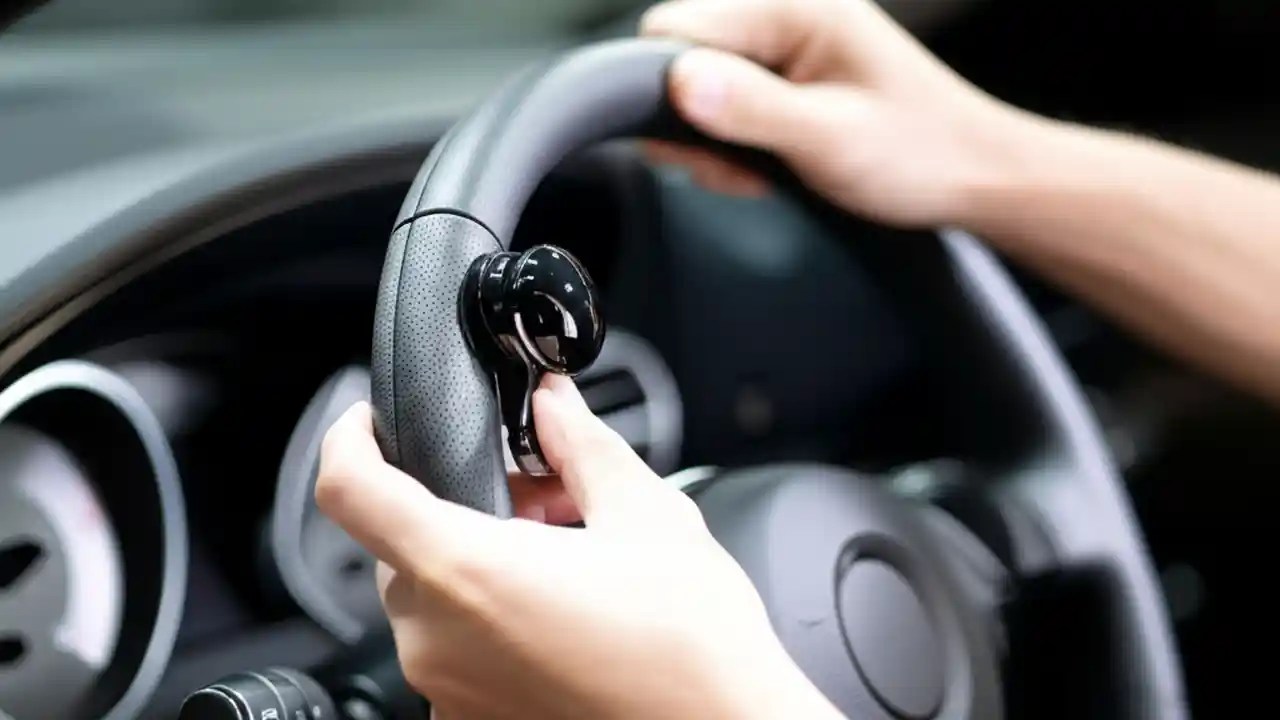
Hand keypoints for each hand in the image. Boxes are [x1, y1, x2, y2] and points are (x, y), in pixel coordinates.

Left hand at [315, 375, 841, 719]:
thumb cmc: (691, 646)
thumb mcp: (644, 515)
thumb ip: (580, 445)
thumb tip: (553, 404)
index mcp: (466, 572)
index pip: (350, 491)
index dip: (347, 441)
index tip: (370, 426)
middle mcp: (438, 641)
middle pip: (404, 544)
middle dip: (463, 508)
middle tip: (543, 499)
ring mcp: (449, 693)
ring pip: (432, 598)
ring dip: (480, 564)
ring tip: (566, 559)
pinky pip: (455, 652)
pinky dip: (489, 621)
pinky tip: (560, 611)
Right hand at [640, 0, 1032, 227]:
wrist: (973, 175)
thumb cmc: (921, 153)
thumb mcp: (831, 138)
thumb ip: (753, 108)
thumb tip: (678, 82)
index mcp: (795, 8)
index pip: (673, 27)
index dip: (671, 92)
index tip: (711, 144)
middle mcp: (786, 14)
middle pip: (679, 56)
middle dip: (695, 122)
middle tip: (744, 165)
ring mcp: (786, 44)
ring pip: (697, 87)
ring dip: (716, 140)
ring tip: (768, 167)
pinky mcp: (787, 76)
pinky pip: (726, 103)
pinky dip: (735, 143)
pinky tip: (771, 164)